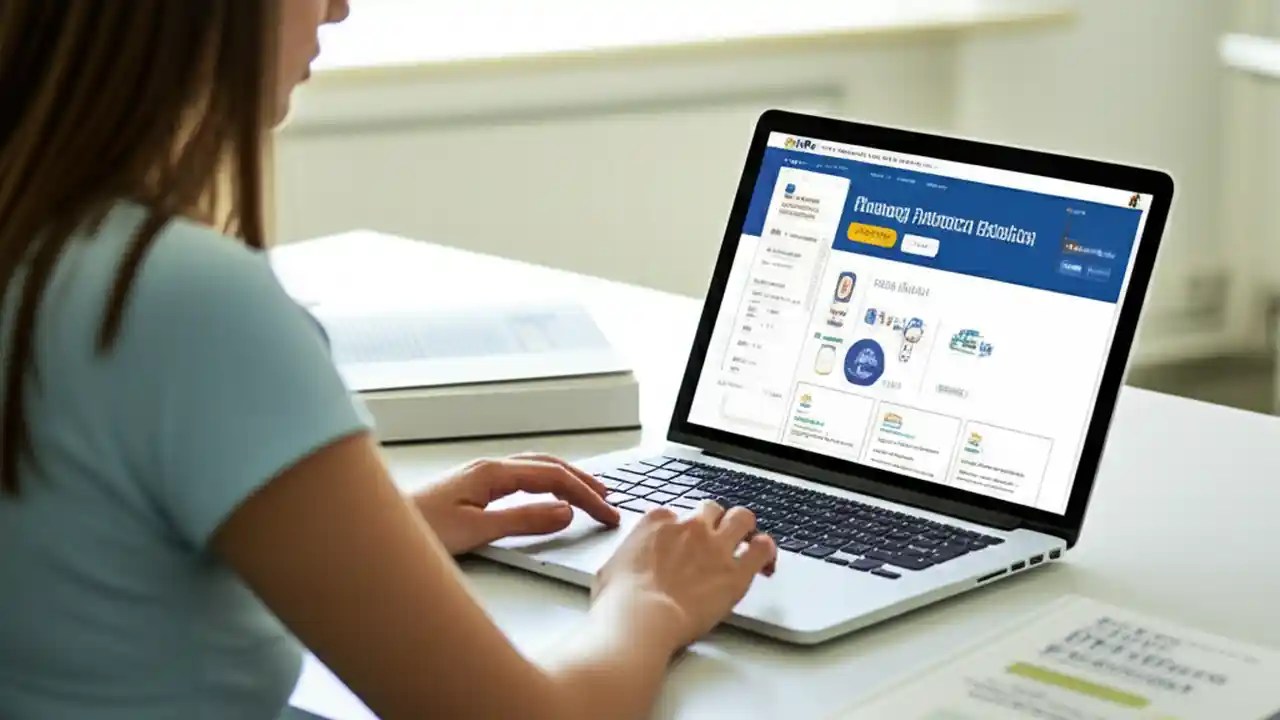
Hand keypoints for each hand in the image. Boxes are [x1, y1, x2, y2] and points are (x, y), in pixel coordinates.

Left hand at [414, 454, 620, 554]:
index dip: (585, 495)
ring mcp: (480, 475)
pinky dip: (546, 483)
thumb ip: (523, 520)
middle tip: (610, 503)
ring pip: (535, 468)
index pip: (552, 477)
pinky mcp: (473, 488)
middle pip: (548, 466)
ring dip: (566, 479)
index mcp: (492, 472)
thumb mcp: (477, 531)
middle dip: (582, 482)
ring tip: (590, 493)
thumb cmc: (419, 530)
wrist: (376, 531)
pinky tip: (549, 494)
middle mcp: (488, 467)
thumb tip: (565, 510)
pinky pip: (521, 478)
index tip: (608, 513)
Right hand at [590, 502, 776, 653]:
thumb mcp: (611, 568)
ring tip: (744, 541)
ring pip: (742, 517)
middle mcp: (690, 527)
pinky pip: (763, 548)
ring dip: (744, 528)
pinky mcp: (737, 571)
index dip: (680, 530)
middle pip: (711, 510)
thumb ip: (628, 559)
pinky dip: (765, 550)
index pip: (676, 514)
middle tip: (714, 540)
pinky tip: (764, 559)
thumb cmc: (620, 601)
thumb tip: (625, 569)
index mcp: (657, 522)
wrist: (641, 619)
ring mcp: (716, 546)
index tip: (681, 544)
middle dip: (714, 522)